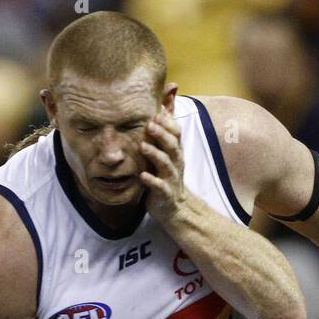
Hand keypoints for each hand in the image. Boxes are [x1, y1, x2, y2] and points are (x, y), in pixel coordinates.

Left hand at [138, 105, 187, 222]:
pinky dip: (151, 180)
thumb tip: (159, 111)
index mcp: (176, 152)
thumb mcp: (166, 156)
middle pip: (172, 145)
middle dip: (161, 134)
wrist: (173, 207)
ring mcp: (171, 178)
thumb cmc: (165, 177)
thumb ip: (162, 137)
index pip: (176, 133)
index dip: (168, 123)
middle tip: (149, 125)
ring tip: (142, 146)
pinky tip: (142, 175)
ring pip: (166, 164)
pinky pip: (159, 186)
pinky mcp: (165, 193)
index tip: (157, 111)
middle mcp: (176, 163)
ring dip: (154, 154)